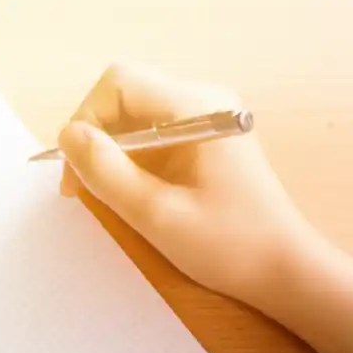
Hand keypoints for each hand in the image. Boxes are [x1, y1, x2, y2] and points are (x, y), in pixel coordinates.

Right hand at [56, 63, 323, 310]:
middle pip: (124, 95)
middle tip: (82, 189)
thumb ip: (106, 171)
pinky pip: (151, 132)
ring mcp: (206, 116)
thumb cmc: (226, 244)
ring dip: (109, 150)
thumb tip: (68, 136)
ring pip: (133, 114)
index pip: (118, 83)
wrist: (283, 268)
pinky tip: (131, 191)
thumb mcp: (155, 213)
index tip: (76, 171)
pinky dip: (129, 158)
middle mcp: (202, 99)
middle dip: (93, 137)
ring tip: (107, 194)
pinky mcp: (204, 137)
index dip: (85, 120)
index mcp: (196, 108)